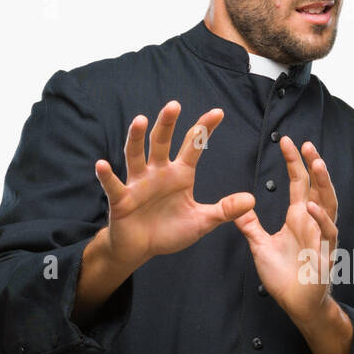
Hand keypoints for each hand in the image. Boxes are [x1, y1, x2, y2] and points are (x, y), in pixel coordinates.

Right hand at [95, 100, 254, 269]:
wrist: (142, 248)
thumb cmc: (170, 231)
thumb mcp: (202, 222)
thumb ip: (224, 210)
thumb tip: (252, 200)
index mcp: (180, 174)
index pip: (193, 146)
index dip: (204, 129)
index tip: (218, 112)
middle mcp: (158, 172)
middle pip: (162, 142)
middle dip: (168, 123)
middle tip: (174, 105)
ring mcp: (138, 183)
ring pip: (136, 155)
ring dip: (137, 138)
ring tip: (140, 120)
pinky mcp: (121, 199)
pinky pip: (113, 185)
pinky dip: (107, 175)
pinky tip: (102, 165)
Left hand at [234, 137, 339, 326]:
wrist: (297, 303)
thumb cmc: (284, 276)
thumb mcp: (260, 246)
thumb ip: (251, 226)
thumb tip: (237, 209)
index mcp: (299, 218)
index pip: (299, 183)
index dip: (294, 162)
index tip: (287, 140)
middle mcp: (313, 222)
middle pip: (317, 187)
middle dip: (313, 165)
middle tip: (305, 144)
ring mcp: (322, 237)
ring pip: (329, 204)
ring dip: (323, 184)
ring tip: (316, 164)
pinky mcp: (325, 254)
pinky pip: (327, 233)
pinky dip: (320, 219)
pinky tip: (310, 207)